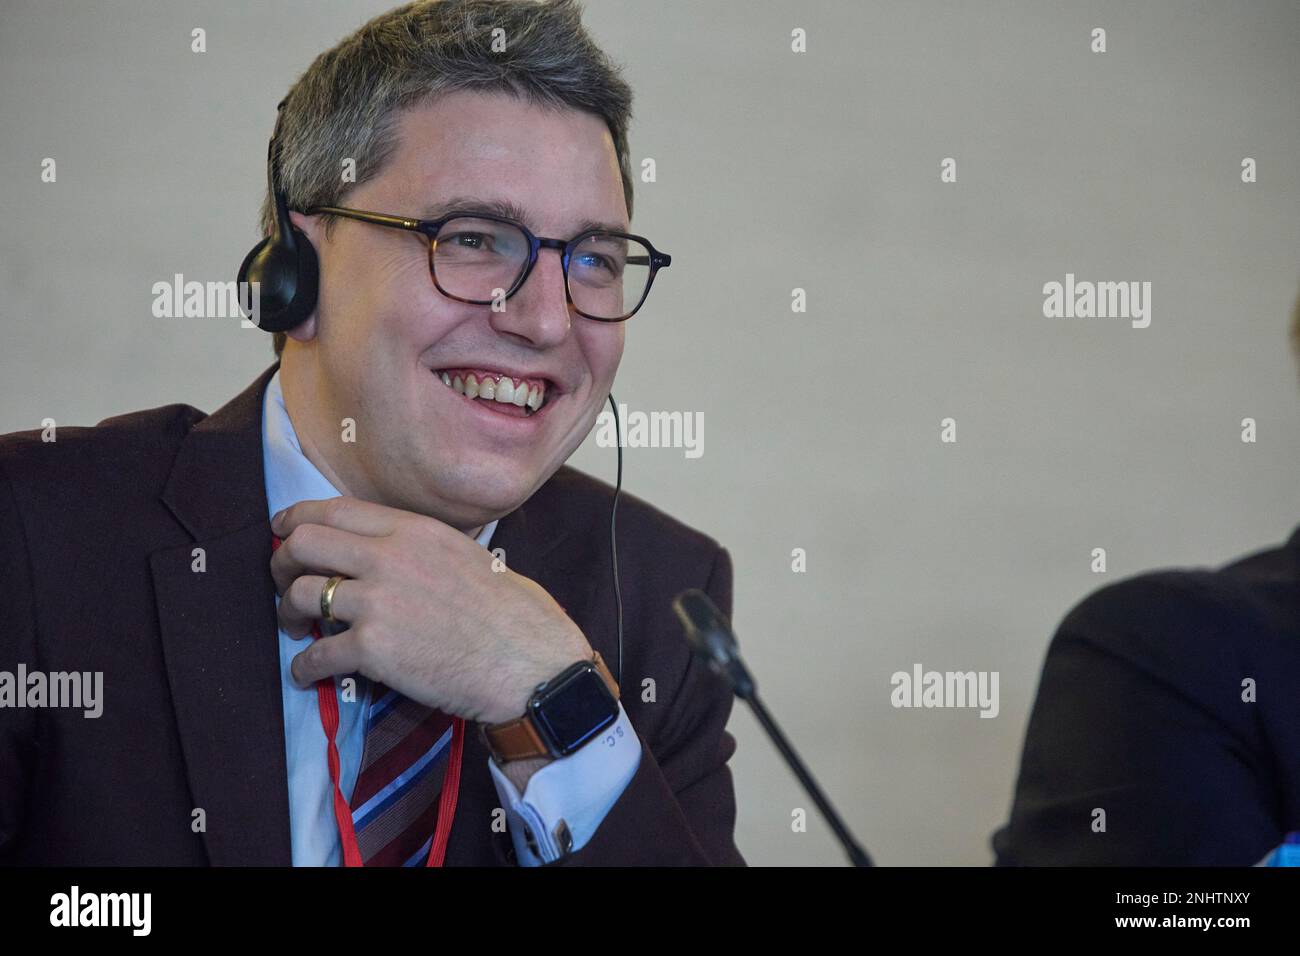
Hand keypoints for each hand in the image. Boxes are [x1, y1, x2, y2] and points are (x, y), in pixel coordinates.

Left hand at [270, 496, 592, 724]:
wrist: (528, 662)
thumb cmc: (512, 614)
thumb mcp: (467, 554)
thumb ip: (420, 547)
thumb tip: (385, 553)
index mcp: (414, 529)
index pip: (334, 509)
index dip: (297, 519)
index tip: (283, 532)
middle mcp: (389, 556)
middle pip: (303, 543)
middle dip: (281, 562)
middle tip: (284, 583)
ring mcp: (378, 601)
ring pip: (301, 595)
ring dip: (287, 614)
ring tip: (296, 630)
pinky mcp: (373, 649)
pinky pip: (316, 654)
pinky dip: (303, 667)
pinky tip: (308, 674)